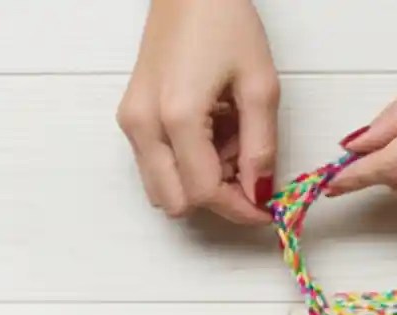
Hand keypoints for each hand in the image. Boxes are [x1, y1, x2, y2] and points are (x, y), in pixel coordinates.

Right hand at [116, 0, 278, 223]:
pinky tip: (212, 132)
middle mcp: (143, 125)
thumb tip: (260, 192)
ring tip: (230, 143)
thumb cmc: (224, 22)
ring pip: (163, 189)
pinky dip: (186, 164)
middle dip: (218, 198)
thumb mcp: (259, 85)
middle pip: (177, 201)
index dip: (240, 209)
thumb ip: (260, 146)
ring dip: (199, 182)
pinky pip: (156, 165)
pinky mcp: (130, 117)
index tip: (266, 210)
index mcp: (177, 117)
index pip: (205, 192)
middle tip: (250, 172)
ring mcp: (131, 122)